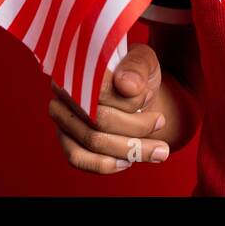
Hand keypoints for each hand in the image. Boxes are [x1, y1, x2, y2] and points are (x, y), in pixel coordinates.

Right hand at [47, 43, 169, 173]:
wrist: (136, 93)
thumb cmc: (136, 74)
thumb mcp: (144, 61)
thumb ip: (137, 67)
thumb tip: (127, 86)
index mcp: (78, 65)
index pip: (98, 90)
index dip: (126, 99)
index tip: (148, 96)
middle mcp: (63, 92)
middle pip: (97, 120)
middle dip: (136, 127)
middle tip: (161, 122)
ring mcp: (63, 118)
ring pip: (93, 142)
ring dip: (129, 150)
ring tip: (160, 150)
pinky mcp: (66, 140)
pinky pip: (79, 159)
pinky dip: (106, 164)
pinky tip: (128, 161)